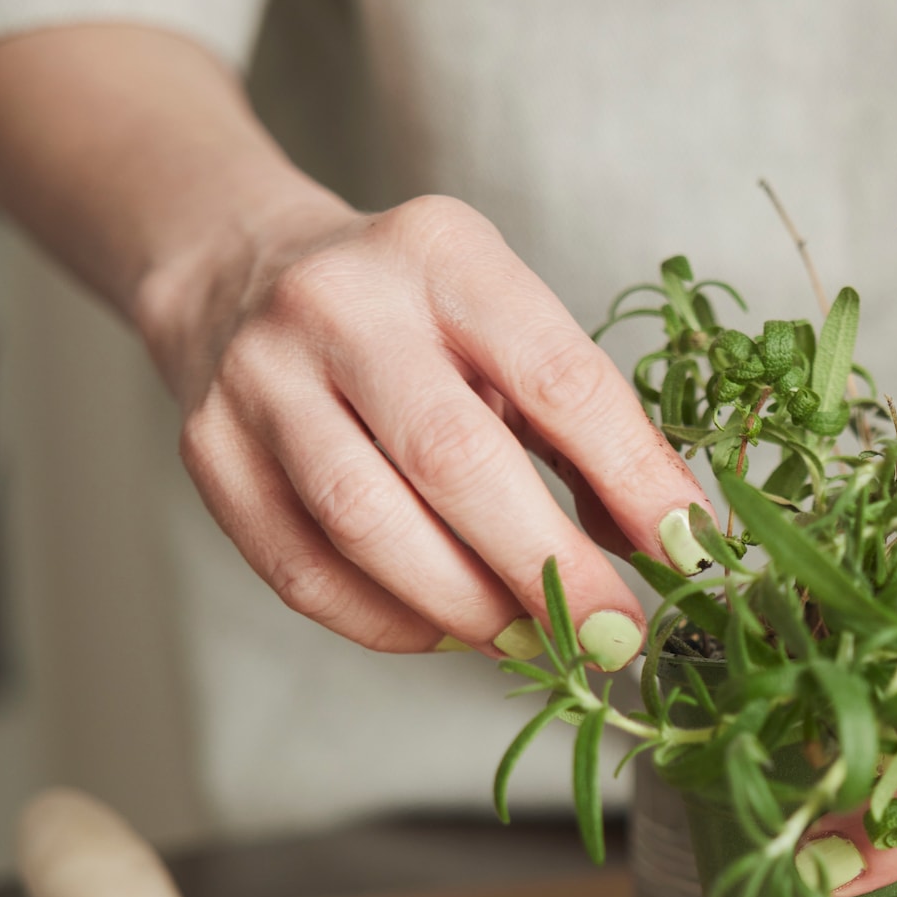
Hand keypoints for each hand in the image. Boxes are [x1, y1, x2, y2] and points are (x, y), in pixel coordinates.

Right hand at [150, 193, 711, 662]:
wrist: (240, 270)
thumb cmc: (414, 318)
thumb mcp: (508, 328)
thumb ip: (585, 428)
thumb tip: (669, 548)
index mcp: (444, 253)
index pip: (558, 377)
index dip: (633, 478)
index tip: (688, 556)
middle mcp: (341, 304)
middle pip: (455, 461)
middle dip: (548, 568)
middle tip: (614, 635)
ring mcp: (259, 377)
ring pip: (369, 526)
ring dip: (468, 608)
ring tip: (533, 643)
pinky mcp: (208, 450)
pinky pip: (303, 572)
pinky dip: (388, 622)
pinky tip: (444, 629)